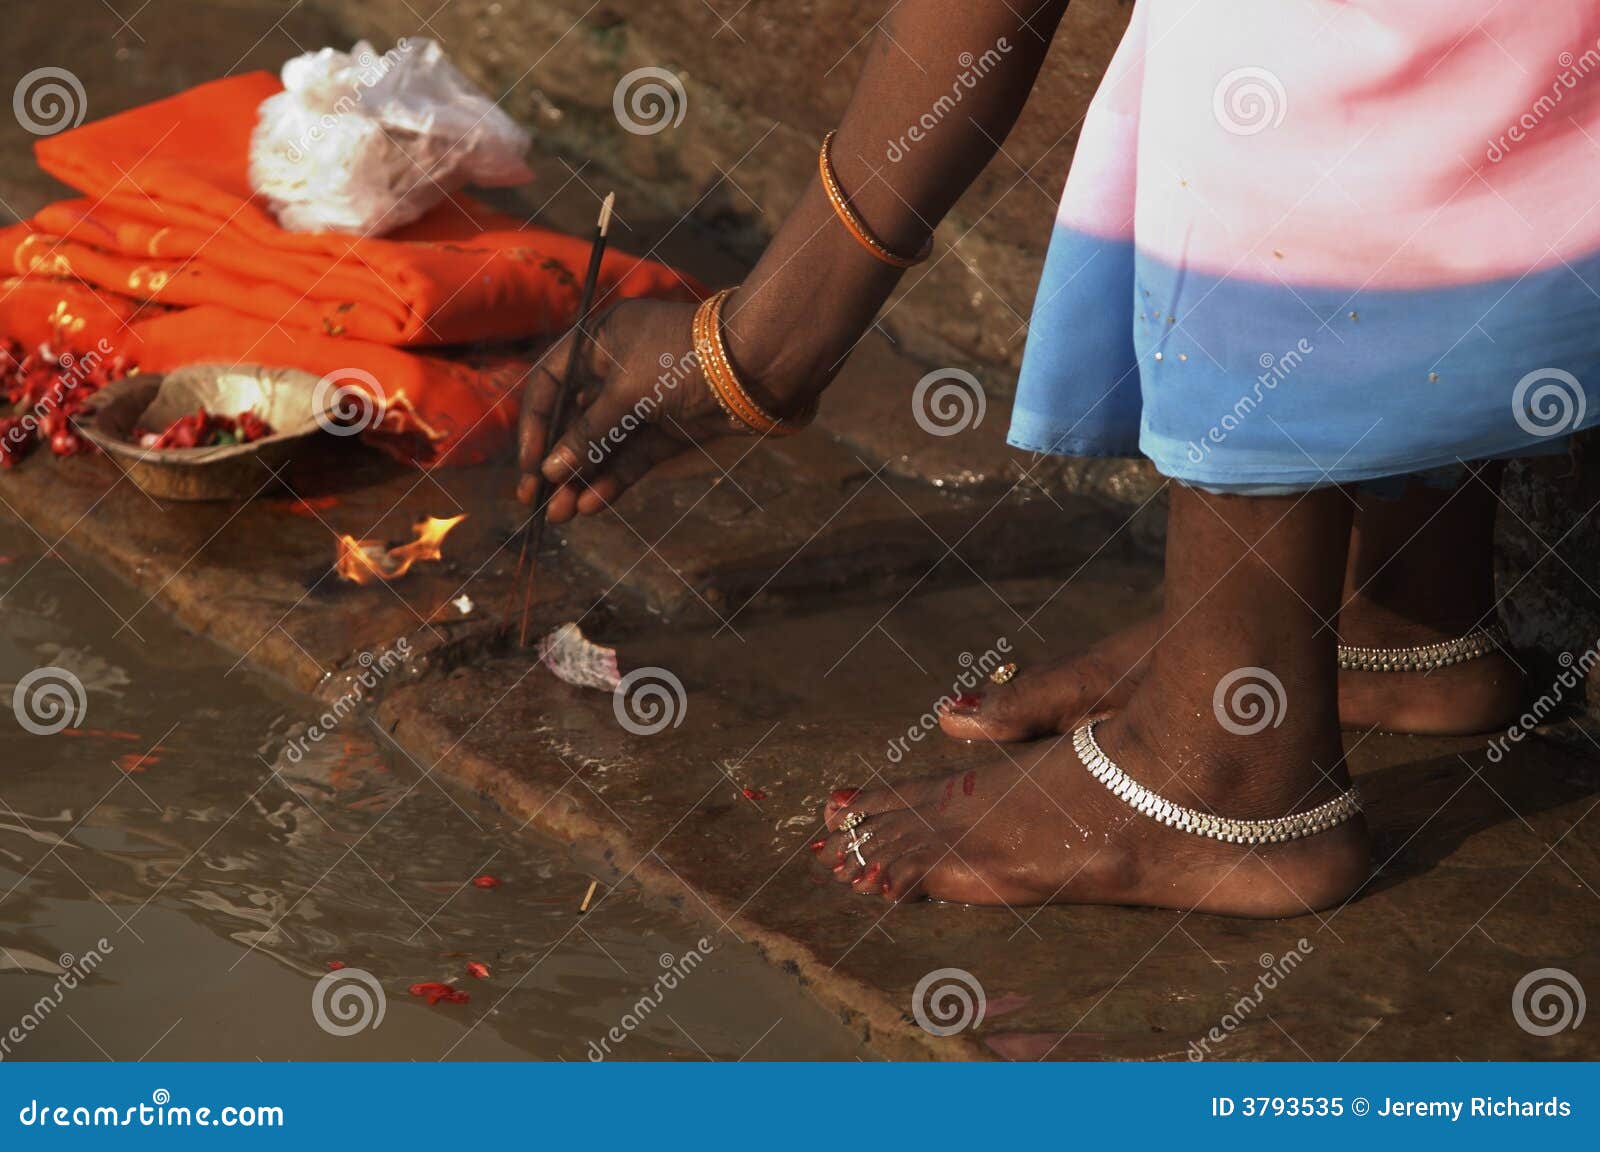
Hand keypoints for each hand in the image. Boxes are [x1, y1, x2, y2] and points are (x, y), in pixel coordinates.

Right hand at [516, 298, 741, 522]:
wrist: (757, 366)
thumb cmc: (683, 360)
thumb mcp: (625, 393)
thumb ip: (587, 433)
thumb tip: (550, 470)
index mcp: (598, 341)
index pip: (550, 384)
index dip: (535, 424)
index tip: (528, 464)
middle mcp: (616, 369)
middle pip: (575, 421)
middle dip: (557, 462)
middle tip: (536, 502)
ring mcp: (644, 401)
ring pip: (603, 445)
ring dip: (582, 478)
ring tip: (561, 516)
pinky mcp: (668, 429)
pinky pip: (632, 457)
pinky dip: (613, 479)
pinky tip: (592, 505)